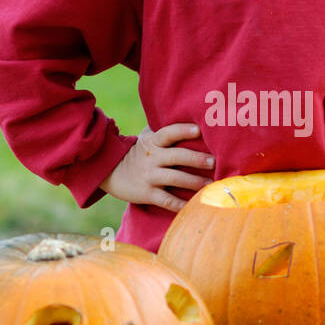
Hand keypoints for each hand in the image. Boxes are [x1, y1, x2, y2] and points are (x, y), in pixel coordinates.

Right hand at [100, 123, 215, 211]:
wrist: (110, 172)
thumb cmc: (138, 153)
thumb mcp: (146, 139)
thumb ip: (165, 132)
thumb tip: (191, 120)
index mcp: (153, 142)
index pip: (169, 133)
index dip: (183, 131)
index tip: (199, 130)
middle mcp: (152, 158)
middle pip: (177, 156)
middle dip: (196, 159)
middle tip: (214, 162)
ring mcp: (149, 176)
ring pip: (175, 178)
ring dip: (194, 182)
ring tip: (211, 184)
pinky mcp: (147, 193)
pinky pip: (167, 200)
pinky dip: (181, 204)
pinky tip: (194, 205)